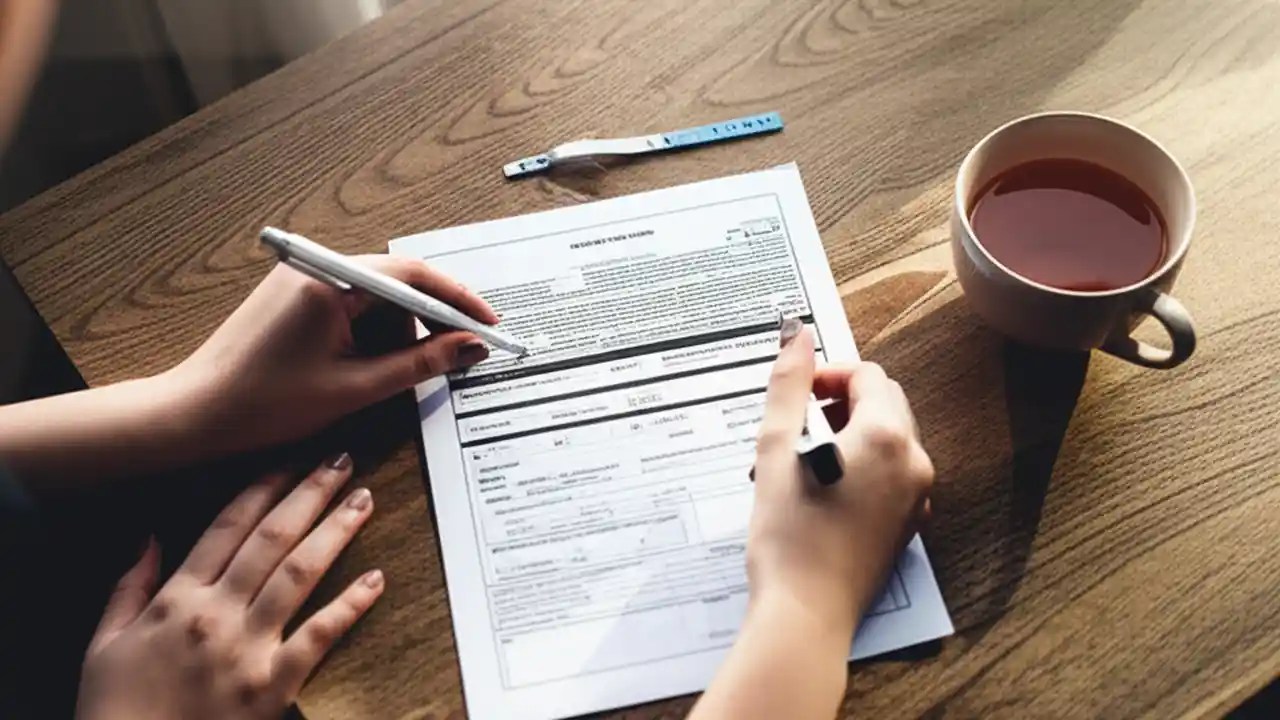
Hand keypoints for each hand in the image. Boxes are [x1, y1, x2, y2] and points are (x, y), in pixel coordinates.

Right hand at [76, 456, 381, 719]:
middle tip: (341, 461)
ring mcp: (248, 648)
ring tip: (363, 500)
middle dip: (309, 494)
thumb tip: (150, 538)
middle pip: (271, 538)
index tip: (289, 461)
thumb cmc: (115, 709)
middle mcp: (216, 614)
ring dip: (335, 531)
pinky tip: (376, 578)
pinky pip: (319, 636)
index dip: (263, 488)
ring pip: (299, 574)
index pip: (227, 526)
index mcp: (177, 598)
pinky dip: (350, 605)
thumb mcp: (103, 643)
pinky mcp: (273, 686)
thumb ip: (129, 586)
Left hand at [172, 256, 498, 455]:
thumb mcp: (357, 387)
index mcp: (331, 282)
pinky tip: (370, 366)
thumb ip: (421, 363)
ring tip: (395, 374)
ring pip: (376, 297)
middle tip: (455, 355)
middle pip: (397, 283)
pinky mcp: (294, 297)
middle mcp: (317, 268)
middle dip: (429, 321)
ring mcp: (303, 280)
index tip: (488, 325)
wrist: (195, 415)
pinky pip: (350, 304)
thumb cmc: (264, 403)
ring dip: (398, 331)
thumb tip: (470, 348)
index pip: (414, 275)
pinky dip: (370, 333)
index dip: (458, 301)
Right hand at [747, 328, 933, 632]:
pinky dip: (861, 468)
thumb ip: (788, 384)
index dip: (826, 376)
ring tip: (799, 462)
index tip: (794, 396)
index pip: (866, 376)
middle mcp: (913, 462)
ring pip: (888, 440)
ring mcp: (917, 496)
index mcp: (886, 436)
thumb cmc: (788, 535)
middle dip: (838, 403)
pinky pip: (891, 477)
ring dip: (848, 434)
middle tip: (793, 426)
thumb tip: (796, 335)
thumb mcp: (776, 448)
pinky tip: (822, 493)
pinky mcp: (908, 525)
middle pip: (883, 403)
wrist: (805, 613)